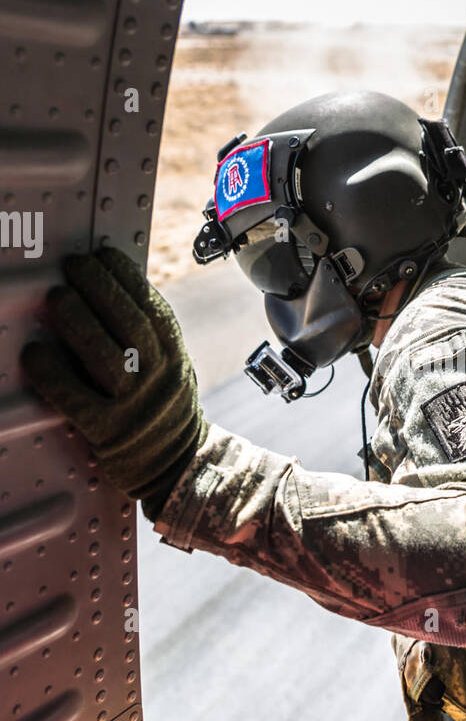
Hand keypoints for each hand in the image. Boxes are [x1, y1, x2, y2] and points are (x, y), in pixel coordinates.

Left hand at [21, 247, 206, 519]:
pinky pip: (76, 398)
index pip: (153, 307)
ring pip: (107, 356)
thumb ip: (150, 338)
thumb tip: (110, 291)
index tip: (102, 253)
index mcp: (175, 356)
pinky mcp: (109, 431)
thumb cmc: (163, 409)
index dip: (127, 276)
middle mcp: (160, 377)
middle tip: (72, 265)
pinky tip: (35, 353)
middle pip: (131, 323)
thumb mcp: (171, 369)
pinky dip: (53, 373)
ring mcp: (135, 405)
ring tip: (57, 296)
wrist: (176, 467)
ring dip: (78, 320)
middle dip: (100, 287)